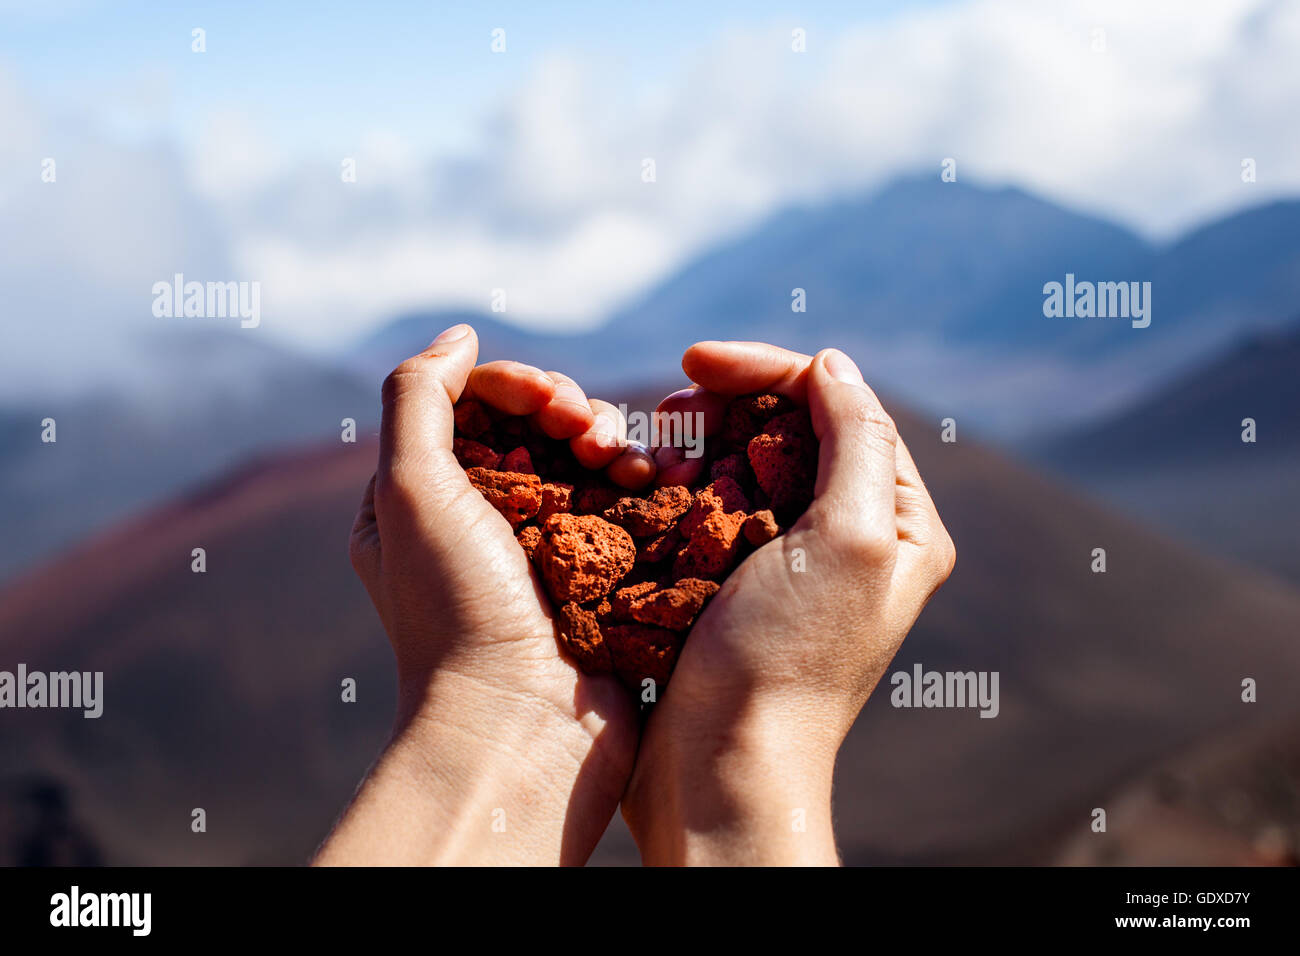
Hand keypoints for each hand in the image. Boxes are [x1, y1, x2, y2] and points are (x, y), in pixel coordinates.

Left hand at [314, 324, 643, 865]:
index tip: (547, 402)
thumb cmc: (459, 612)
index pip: (473, 406)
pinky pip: (622, 501)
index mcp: (422, 502)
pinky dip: (639, 477)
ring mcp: (544, 549)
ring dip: (608, 438)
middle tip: (587, 431)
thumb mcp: (408, 492)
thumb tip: (460, 337)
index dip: (516, 385)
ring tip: (621, 458)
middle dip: (568, 408)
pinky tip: (652, 478)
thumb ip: (419, 398)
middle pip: (534, 425)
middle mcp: (481, 521)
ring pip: (584, 458)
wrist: (524, 728)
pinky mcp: (597, 574)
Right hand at [622, 342, 955, 864]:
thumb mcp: (851, 539)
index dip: (769, 369)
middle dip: (723, 407)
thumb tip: (832, 363)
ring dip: (688, 446)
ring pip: (738, 465)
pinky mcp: (730, 585)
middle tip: (665, 410)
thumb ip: (854, 438)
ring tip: (646, 456)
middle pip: (787, 429)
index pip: (839, 407)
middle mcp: (849, 537)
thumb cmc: (790, 660)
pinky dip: (669, 488)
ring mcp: (785, 562)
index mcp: (899, 522)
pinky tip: (639, 488)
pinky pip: (703, 510)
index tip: (694, 362)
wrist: (720, 768)